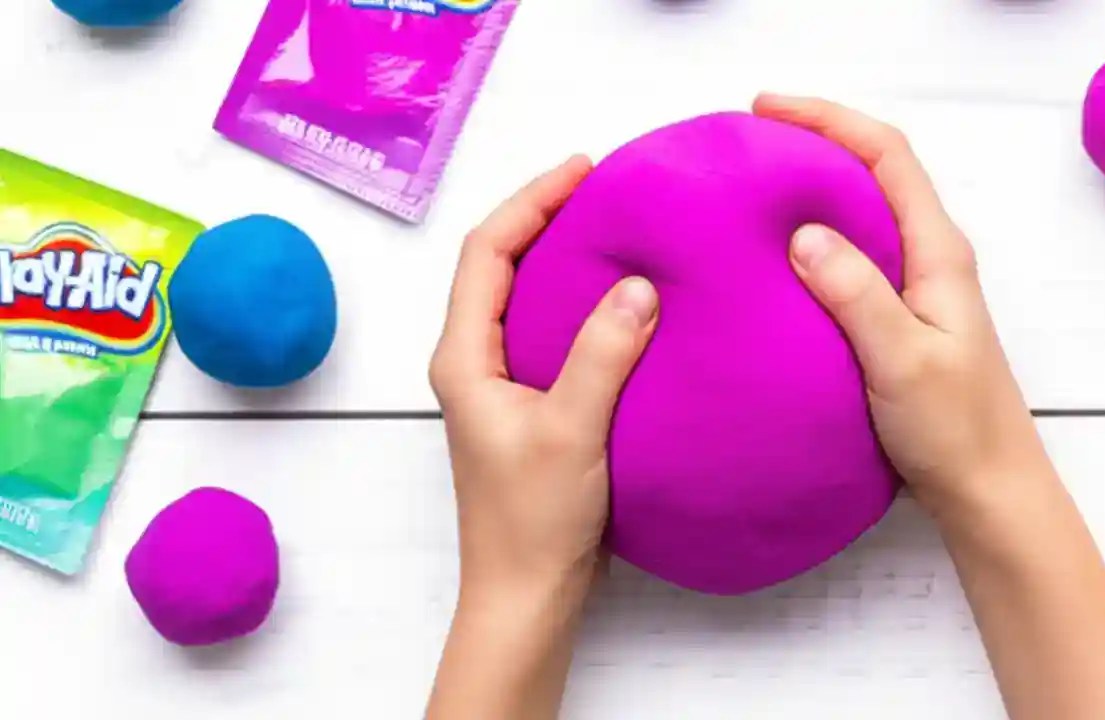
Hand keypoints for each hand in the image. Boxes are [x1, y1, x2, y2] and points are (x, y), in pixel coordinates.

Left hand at [430, 155, 659, 603]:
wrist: (527, 595)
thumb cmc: (531, 523)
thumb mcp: (570, 430)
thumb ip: (602, 354)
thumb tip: (637, 285)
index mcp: (464, 357)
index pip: (488, 252)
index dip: (531, 200)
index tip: (583, 170)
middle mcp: (475, 362)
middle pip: (501, 264)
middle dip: (546, 217)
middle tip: (603, 188)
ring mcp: (502, 385)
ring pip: (528, 299)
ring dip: (566, 259)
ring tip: (617, 229)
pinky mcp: (532, 407)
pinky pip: (554, 335)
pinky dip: (584, 305)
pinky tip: (626, 303)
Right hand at [754, 94, 1050, 519]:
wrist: (988, 492)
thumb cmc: (956, 431)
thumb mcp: (902, 358)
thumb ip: (856, 293)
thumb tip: (803, 232)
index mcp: (938, 253)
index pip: (887, 156)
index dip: (829, 121)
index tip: (767, 110)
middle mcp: (930, 259)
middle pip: (874, 173)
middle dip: (816, 142)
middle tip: (750, 141)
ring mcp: (915, 289)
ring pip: (862, 215)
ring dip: (814, 190)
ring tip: (754, 189)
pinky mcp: (897, 320)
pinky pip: (852, 259)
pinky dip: (815, 241)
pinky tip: (777, 260)